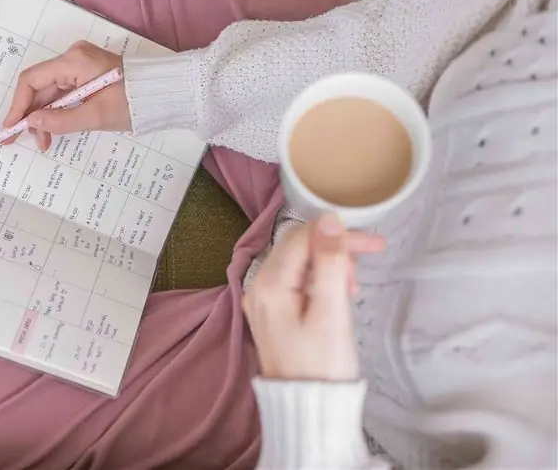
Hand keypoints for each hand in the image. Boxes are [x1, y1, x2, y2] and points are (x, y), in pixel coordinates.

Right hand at [5, 41, 131, 150]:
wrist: (163, 93)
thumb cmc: (134, 104)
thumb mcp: (97, 116)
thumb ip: (61, 121)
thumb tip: (32, 123)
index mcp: (74, 61)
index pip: (32, 80)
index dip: (18, 106)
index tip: (10, 129)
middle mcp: (73, 57)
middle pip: (40, 86)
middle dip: (32, 116)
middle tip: (33, 142)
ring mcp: (80, 64)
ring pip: (50, 91)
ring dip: (44, 116)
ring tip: (46, 142)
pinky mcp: (86, 73)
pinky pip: (63, 91)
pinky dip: (57, 110)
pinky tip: (54, 128)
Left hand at [242, 214, 384, 381]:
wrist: (308, 409)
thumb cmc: (322, 366)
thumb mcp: (331, 312)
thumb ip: (329, 263)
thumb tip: (328, 220)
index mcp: (268, 285)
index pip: (301, 238)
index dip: (337, 233)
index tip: (372, 242)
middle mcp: (258, 288)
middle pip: (297, 247)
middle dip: (334, 246)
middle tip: (370, 256)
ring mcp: (263, 301)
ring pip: (298, 263)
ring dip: (329, 263)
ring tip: (353, 285)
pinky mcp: (273, 313)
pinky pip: (295, 281)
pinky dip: (319, 280)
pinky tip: (338, 292)